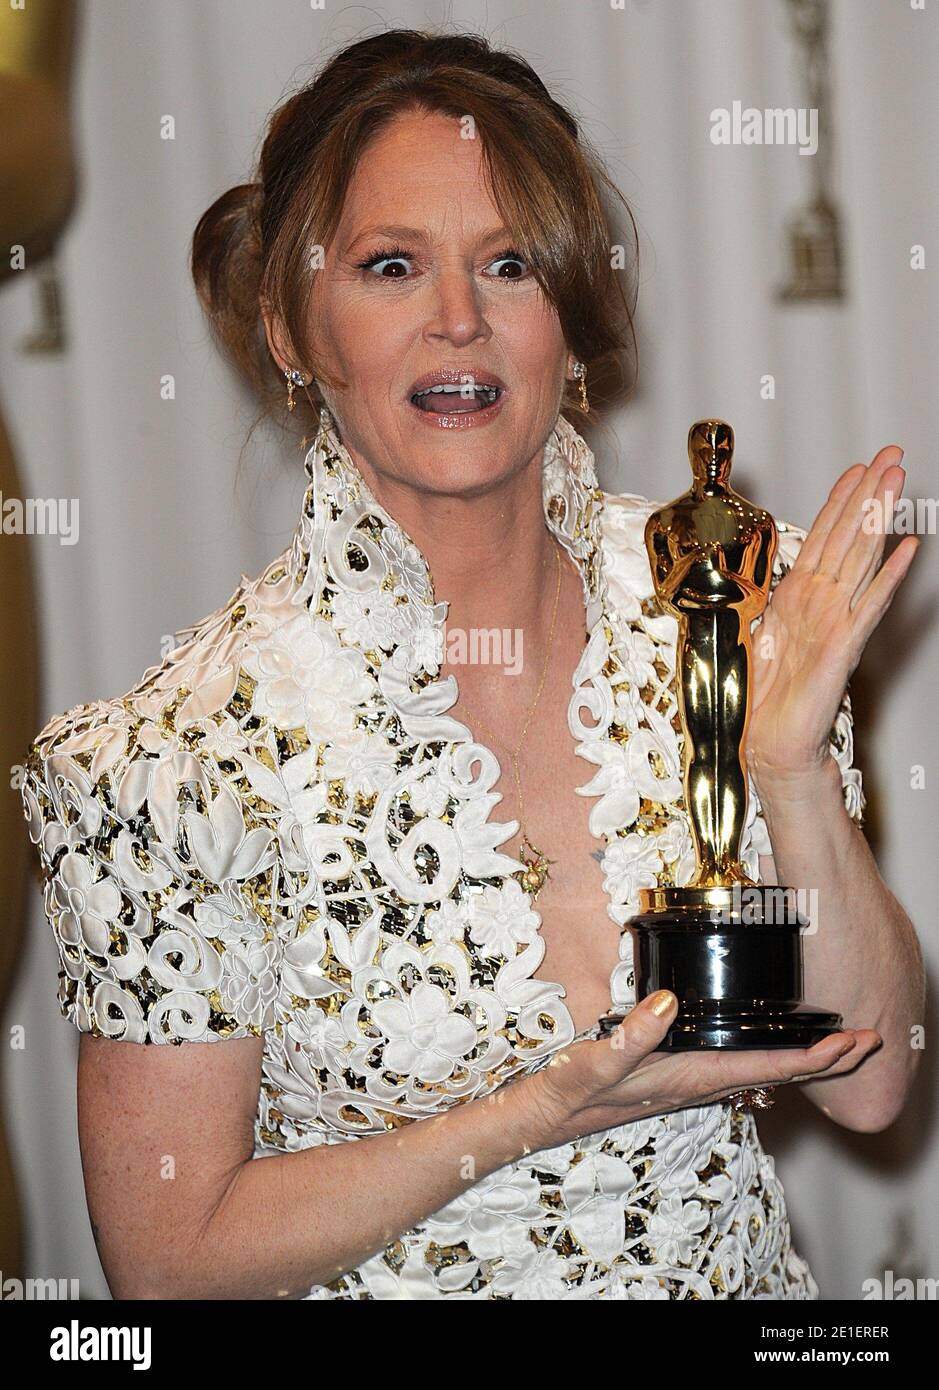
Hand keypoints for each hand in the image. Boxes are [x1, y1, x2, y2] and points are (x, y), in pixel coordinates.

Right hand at [517, 991, 881, 1146]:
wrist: (548, 1116)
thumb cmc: (572, 1091)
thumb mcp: (595, 1060)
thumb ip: (630, 1035)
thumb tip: (666, 1003)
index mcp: (693, 1078)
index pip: (767, 1068)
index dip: (814, 1057)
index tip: (852, 1043)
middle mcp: (702, 1084)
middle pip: (780, 1074)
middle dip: (828, 1061)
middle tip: (870, 1040)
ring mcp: (694, 1083)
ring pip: (766, 1072)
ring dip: (806, 1059)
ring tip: (840, 1043)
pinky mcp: (682, 1076)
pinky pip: (743, 1068)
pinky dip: (773, 1058)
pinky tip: (773, 1047)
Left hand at [746, 446, 919, 779]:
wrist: (773, 739)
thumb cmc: (769, 693)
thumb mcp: (762, 631)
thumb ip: (781, 601)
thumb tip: (784, 577)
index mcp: (799, 595)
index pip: (825, 536)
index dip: (840, 500)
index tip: (858, 468)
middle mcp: (822, 602)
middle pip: (850, 537)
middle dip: (869, 494)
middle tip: (893, 456)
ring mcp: (837, 620)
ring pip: (863, 559)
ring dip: (880, 519)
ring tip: (899, 483)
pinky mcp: (844, 646)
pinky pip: (869, 604)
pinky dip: (888, 575)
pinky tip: (907, 548)